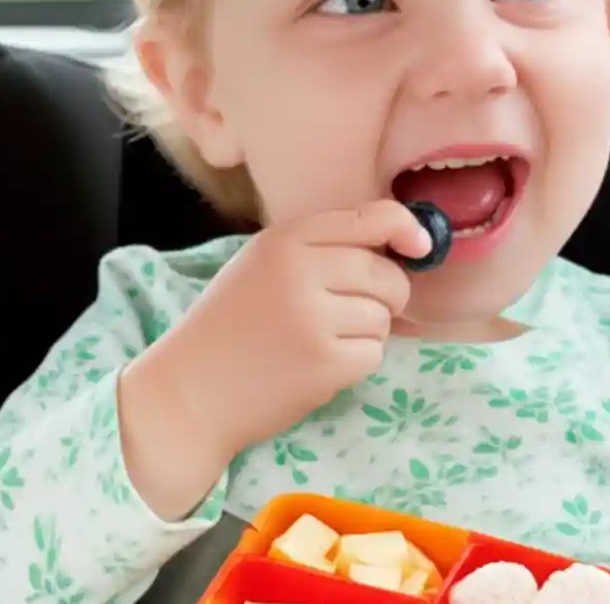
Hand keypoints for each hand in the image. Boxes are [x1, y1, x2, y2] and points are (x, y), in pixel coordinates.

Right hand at [119, 200, 429, 519]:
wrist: (190, 390)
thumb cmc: (232, 324)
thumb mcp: (265, 264)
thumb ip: (322, 248)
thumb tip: (405, 241)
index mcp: (286, 240)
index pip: (371, 218)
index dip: (407, 228)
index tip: (419, 246)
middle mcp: (301, 272)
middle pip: (387, 273)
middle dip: (388, 294)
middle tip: (356, 310)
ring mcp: (314, 319)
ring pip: (384, 316)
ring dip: (367, 331)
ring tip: (324, 339)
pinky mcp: (326, 363)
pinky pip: (374, 353)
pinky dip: (358, 361)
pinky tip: (322, 364)